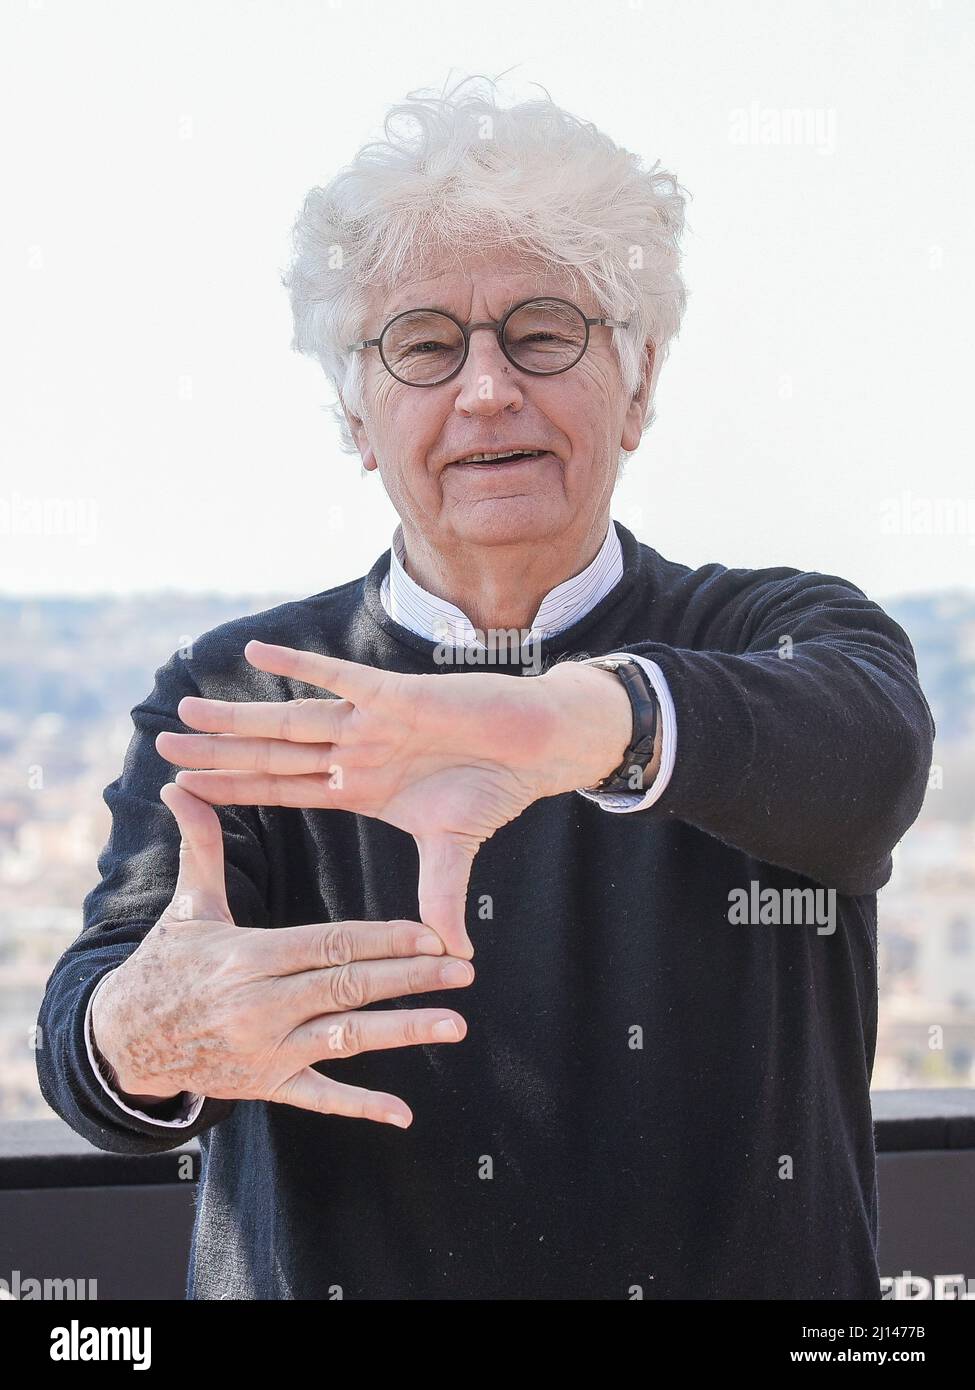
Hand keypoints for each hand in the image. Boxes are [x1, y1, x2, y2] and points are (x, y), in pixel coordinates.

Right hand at [89, 782, 473, 1128]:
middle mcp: (262, 1004)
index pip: (330, 944)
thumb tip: (178, 788)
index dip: (382, 939)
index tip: (430, 934)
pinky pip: (318, 1096)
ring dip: (402, 1032)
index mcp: (251, 957)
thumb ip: (200, 846)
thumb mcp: (187, 904)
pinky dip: (360, 1106)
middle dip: (409, 978)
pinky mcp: (266, 1085)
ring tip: (454, 1024)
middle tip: (463, 970)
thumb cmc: (167, 963)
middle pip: (348, 987)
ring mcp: (267, 1049)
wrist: (124, 1040)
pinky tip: (403, 1113)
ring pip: (345, 1039)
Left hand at [155, 642, 637, 956]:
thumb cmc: (493, 789)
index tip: (185, 789)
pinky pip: (338, 678)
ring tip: (186, 711)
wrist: (534, 746)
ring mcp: (370, 724)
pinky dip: (299, 665)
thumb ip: (440, 896)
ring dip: (239, 718)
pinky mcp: (395, 697)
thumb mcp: (454, 849)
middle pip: (272, 754)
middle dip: (217, 752)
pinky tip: (255, 652)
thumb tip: (453, 957)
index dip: (234, 789)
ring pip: (291, 721)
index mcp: (358, 787)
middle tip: (161, 748)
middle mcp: (354, 752)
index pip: (282, 789)